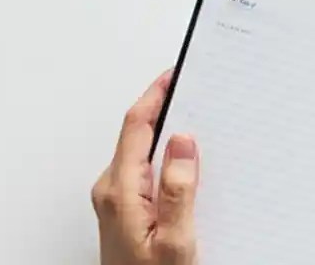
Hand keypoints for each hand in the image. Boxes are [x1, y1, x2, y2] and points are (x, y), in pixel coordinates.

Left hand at [92, 70, 199, 264]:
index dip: (156, 94)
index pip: (136, 126)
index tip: (175, 73)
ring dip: (171, 135)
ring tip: (201, 123)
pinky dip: (169, 159)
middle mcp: (112, 191)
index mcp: (120, 191)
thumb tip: (182, 142)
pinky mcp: (126, 211)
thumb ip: (178, 189)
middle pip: (140, 134)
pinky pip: (148, 172)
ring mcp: (117, 201)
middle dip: (169, 109)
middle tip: (198, 91)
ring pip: (145, 153)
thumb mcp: (175, 241)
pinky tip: (191, 163)